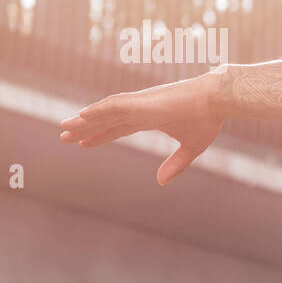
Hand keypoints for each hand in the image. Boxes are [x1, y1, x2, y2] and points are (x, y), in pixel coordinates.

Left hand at [57, 72, 224, 185]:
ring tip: (64, 128)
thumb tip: (160, 182)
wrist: (217, 100)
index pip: (118, 127)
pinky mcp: (141, 101)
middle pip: (106, 119)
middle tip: (64, 136)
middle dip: (86, 128)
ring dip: (84, 120)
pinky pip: (112, 105)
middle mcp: (140, 110)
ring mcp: (139, 104)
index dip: (101, 135)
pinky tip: (81, 116)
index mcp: (150, 119)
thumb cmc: (208, 120)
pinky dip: (96, 110)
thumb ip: (175, 164)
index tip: (84, 144)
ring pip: (104, 111)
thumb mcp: (192, 148)